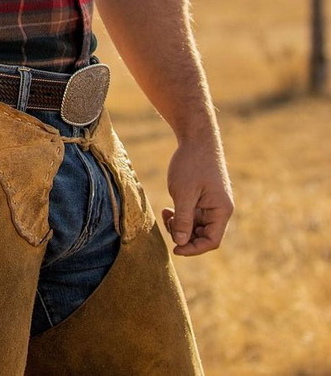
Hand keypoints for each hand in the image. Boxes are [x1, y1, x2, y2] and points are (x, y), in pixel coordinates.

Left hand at [162, 138, 233, 255]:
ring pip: (196, 226)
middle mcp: (220, 210)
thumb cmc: (191, 164)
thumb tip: (181, 243)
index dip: (194, 249)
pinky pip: (192, 215)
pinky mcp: (203, 198)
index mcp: (221, 211)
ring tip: (166, 213)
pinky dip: (180, 216)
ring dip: (180, 225)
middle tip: (167, 221)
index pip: (212, 241)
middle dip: (184, 235)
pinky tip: (168, 209)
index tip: (175, 249)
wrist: (196, 138)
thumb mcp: (183, 193)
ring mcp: (211, 204)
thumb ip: (183, 219)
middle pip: (203, 235)